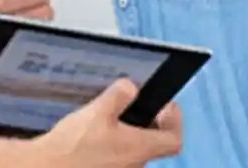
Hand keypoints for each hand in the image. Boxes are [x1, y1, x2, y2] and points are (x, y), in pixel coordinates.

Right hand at [29, 78, 182, 167]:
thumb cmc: (73, 146)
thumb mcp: (97, 111)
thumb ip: (119, 96)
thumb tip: (131, 87)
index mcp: (139, 148)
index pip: (174, 139)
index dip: (174, 121)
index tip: (165, 106)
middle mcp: (135, 165)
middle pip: (153, 144)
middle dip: (148, 124)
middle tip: (135, 105)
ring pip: (133, 151)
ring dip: (128, 134)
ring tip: (110, 117)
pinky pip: (116, 158)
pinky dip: (112, 145)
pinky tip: (93, 134)